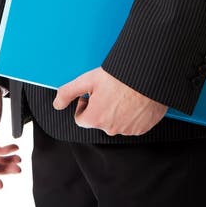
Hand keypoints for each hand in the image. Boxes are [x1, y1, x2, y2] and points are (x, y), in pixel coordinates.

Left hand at [52, 66, 167, 135]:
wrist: (149, 76)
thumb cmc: (120, 76)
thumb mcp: (88, 79)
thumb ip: (68, 92)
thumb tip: (56, 103)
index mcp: (95, 119)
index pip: (81, 119)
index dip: (85, 104)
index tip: (93, 94)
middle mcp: (110, 129)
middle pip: (99, 120)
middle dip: (102, 107)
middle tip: (109, 90)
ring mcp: (127, 130)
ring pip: (116, 122)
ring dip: (116, 111)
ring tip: (123, 92)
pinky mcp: (142, 128)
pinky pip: (132, 124)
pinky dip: (131, 114)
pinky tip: (134, 99)